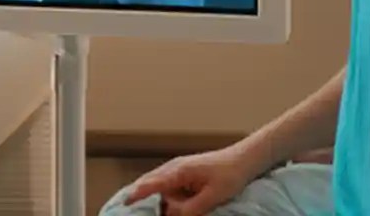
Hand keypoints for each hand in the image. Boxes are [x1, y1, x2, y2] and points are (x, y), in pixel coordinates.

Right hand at [122, 145, 258, 215]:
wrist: (243, 160)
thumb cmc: (230, 175)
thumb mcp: (213, 196)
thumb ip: (192, 208)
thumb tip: (172, 214)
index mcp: (180, 171)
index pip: (154, 183)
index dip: (138, 193)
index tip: (126, 201)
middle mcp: (174, 168)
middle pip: (152, 184)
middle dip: (144, 195)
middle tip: (135, 205)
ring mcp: (178, 169)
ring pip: (160, 187)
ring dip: (163, 199)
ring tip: (176, 203)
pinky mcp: (183, 174)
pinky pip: (168, 186)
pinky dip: (168, 196)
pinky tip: (176, 204)